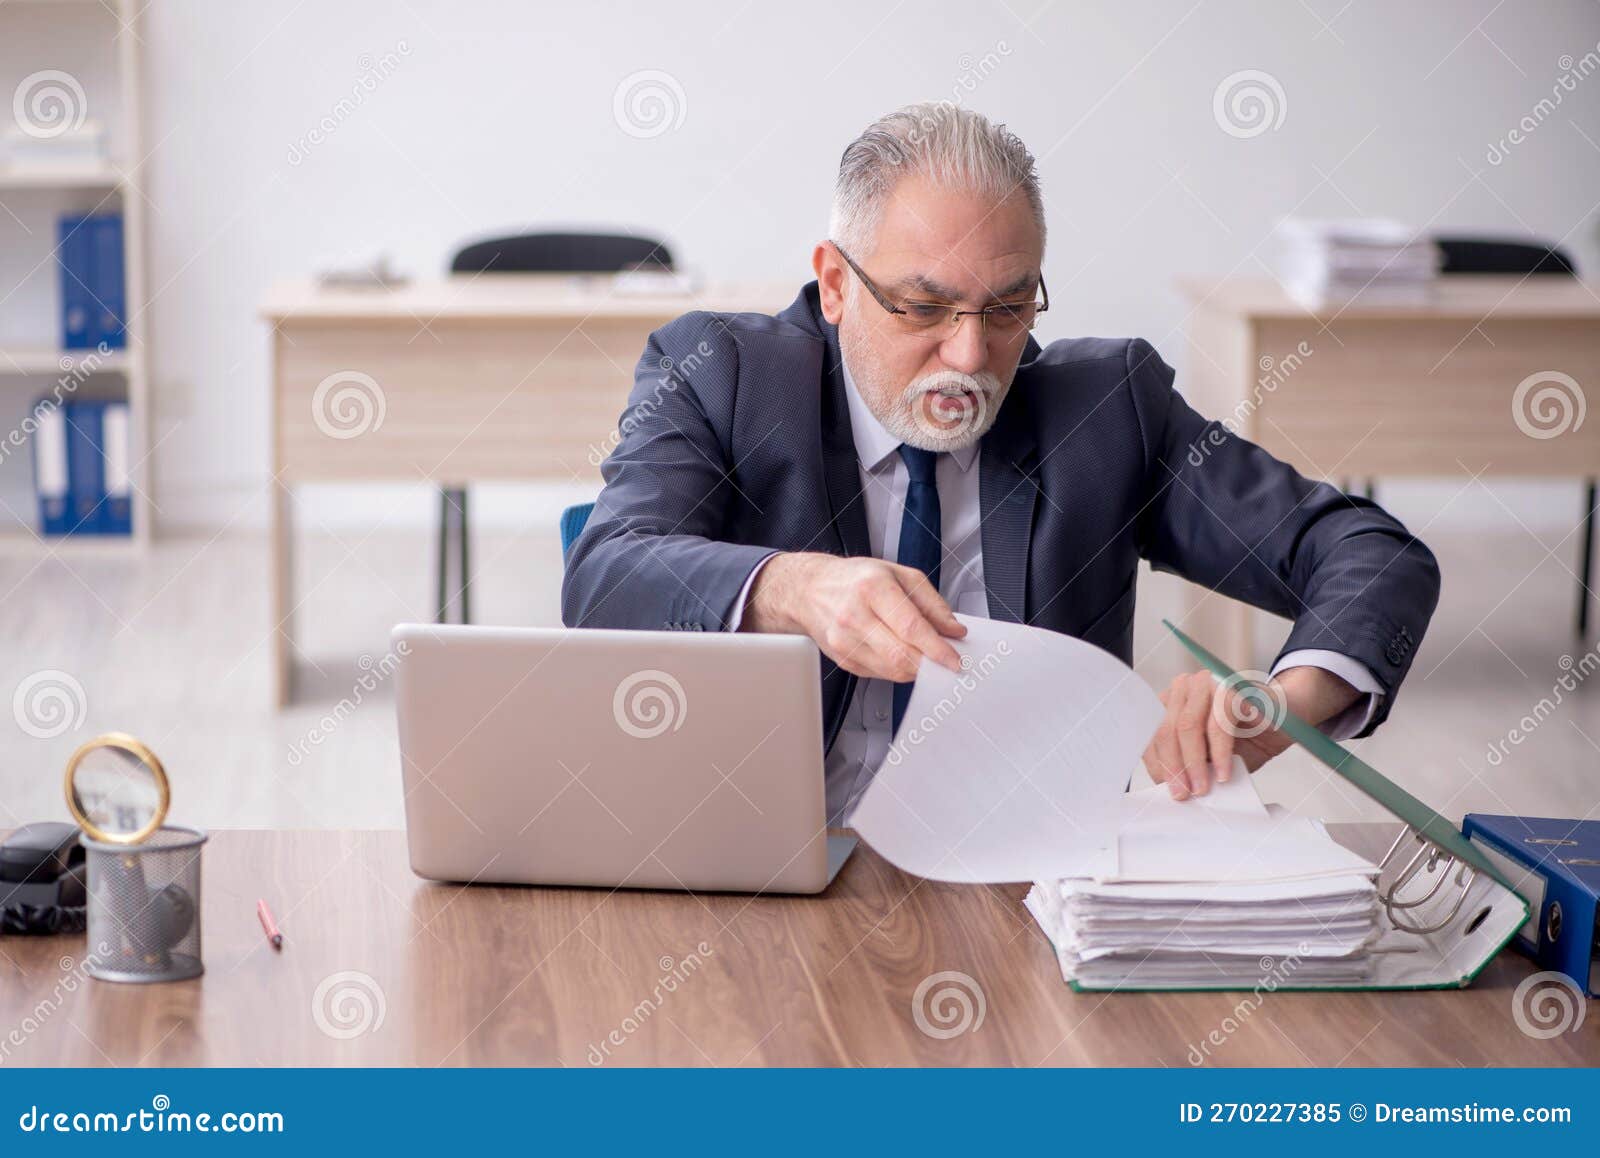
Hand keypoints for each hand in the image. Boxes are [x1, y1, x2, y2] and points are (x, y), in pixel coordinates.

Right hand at [740, 552, 965, 681]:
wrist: (810, 590)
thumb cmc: (855, 579)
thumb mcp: (899, 574)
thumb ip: (932, 603)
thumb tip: (953, 630)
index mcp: (872, 588)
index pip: (910, 627)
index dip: (937, 648)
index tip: (955, 660)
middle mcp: (854, 615)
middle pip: (901, 655)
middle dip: (930, 663)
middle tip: (946, 662)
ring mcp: (845, 641)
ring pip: (891, 670)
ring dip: (916, 668)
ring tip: (924, 655)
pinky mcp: (843, 660)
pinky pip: (880, 674)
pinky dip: (898, 669)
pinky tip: (900, 653)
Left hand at [1142, 666, 1361, 799]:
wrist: (1286, 716)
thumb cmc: (1246, 737)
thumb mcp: (1212, 755)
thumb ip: (1192, 765)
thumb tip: (1174, 789)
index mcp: (1171, 702)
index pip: (1151, 733)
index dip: (1157, 763)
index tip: (1168, 789)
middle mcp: (1184, 688)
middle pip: (1166, 730)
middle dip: (1174, 767)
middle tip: (1184, 794)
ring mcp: (1206, 683)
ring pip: (1187, 726)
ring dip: (1194, 763)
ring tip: (1203, 788)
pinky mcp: (1230, 689)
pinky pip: (1218, 724)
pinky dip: (1220, 752)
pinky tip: (1224, 773)